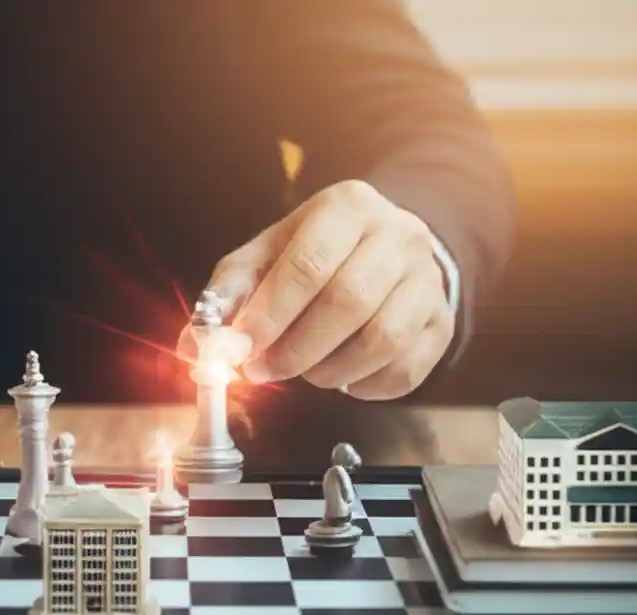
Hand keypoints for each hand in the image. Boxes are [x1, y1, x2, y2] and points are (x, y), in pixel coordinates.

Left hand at [183, 180, 454, 399]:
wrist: (387, 247)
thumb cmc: (318, 253)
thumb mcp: (268, 255)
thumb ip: (229, 294)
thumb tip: (194, 345)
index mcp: (348, 206)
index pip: (309, 264)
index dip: (271, 314)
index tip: (241, 349)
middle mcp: (398, 234)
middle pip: (347, 302)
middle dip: (296, 349)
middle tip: (264, 370)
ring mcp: (427, 278)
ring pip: (381, 339)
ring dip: (331, 370)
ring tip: (305, 371)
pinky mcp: (442, 319)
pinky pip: (406, 367)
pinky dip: (367, 386)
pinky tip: (345, 377)